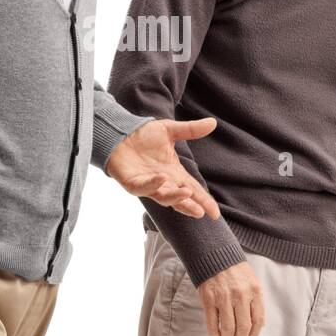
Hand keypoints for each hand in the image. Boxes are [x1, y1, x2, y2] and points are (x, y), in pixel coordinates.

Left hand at [104, 117, 222, 218]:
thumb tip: (213, 122)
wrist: (120, 132)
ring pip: (163, 197)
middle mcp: (164, 183)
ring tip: (187, 193)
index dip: (204, 201)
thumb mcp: (170, 130)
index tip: (215, 213)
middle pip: (180, 199)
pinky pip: (144, 187)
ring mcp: (148, 185)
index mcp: (175, 173)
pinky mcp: (133, 183)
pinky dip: (154, 184)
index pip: (193, 190)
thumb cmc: (144, 135)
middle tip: (202, 212)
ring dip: (175, 197)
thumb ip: (191, 130)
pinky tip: (163, 178)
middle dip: (191, 206)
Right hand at [194, 260, 264, 335]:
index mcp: (254, 291)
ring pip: (228, 328)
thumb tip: (256, 326)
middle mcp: (240, 295)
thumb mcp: (252, 281)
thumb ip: (255, 301)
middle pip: (243, 327)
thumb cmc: (235, 271)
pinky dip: (214, 335)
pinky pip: (212, 323)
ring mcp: (223, 297)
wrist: (214, 255)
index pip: (258, 321)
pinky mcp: (208, 299)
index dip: (253, 335)